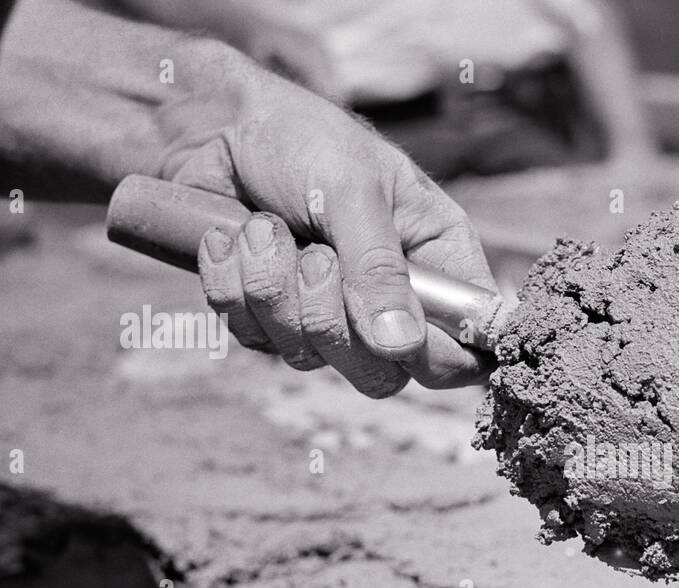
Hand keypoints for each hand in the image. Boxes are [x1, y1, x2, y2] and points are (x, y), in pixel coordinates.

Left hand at [156, 49, 494, 396]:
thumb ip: (378, 267)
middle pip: (382, 374)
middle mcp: (391, 300)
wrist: (212, 122)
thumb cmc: (302, 138)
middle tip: (315, 257)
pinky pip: (255, 338)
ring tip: (264, 226)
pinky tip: (232, 238)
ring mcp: (330, 315)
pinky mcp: (272, 318)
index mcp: (438, 262)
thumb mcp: (352, 188)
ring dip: (273, 288)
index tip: (399, 338)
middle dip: (331, 321)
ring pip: (310, 357)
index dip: (438, 359)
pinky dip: (234, 287)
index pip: (466, 348)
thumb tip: (400, 344)